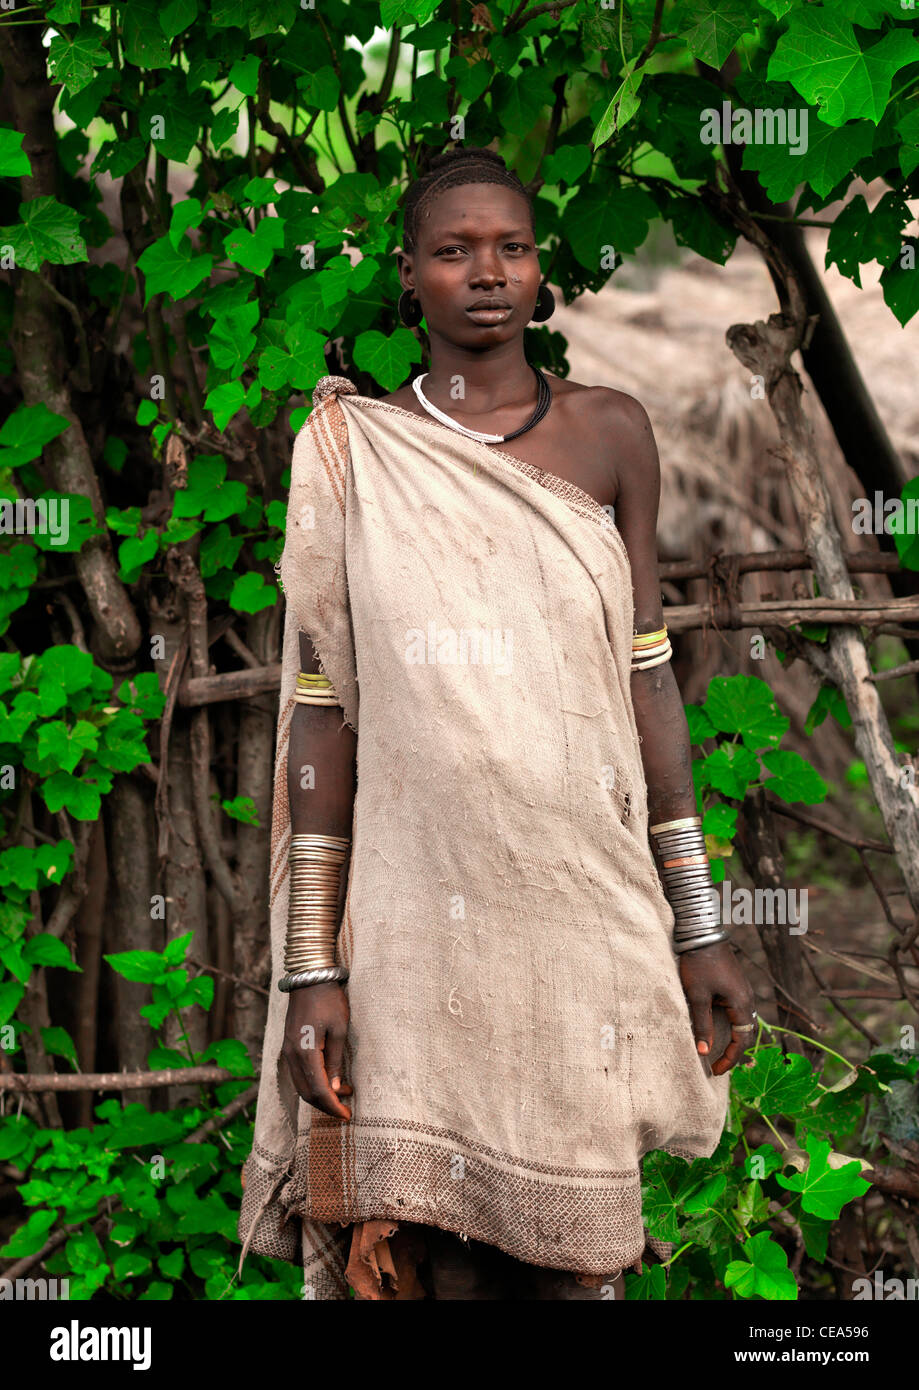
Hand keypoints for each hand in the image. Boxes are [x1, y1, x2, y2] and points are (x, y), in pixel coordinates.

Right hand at [282, 981, 352, 1119]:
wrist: (309, 978)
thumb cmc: (328, 1000)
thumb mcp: (339, 1029)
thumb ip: (335, 1060)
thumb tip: (336, 1088)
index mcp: (305, 1052)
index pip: (318, 1090)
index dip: (333, 1106)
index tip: (347, 1116)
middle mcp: (291, 1055)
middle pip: (306, 1093)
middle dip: (326, 1105)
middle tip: (347, 1109)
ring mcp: (288, 1051)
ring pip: (301, 1085)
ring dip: (320, 1094)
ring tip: (344, 1093)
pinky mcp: (289, 1046)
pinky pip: (299, 1073)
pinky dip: (313, 1082)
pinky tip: (331, 1079)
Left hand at [678, 941, 755, 1075]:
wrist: (702, 934)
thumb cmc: (699, 964)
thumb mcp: (697, 996)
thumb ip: (702, 1024)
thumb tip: (703, 1052)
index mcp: (740, 1003)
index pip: (741, 1041)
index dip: (730, 1058)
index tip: (715, 1070)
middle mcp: (747, 999)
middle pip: (745, 1033)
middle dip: (733, 1052)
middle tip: (717, 1065)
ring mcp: (743, 991)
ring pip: (743, 1022)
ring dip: (733, 1039)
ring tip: (718, 1051)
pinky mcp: (736, 985)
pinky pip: (738, 1012)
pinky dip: (731, 1025)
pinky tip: (718, 1029)